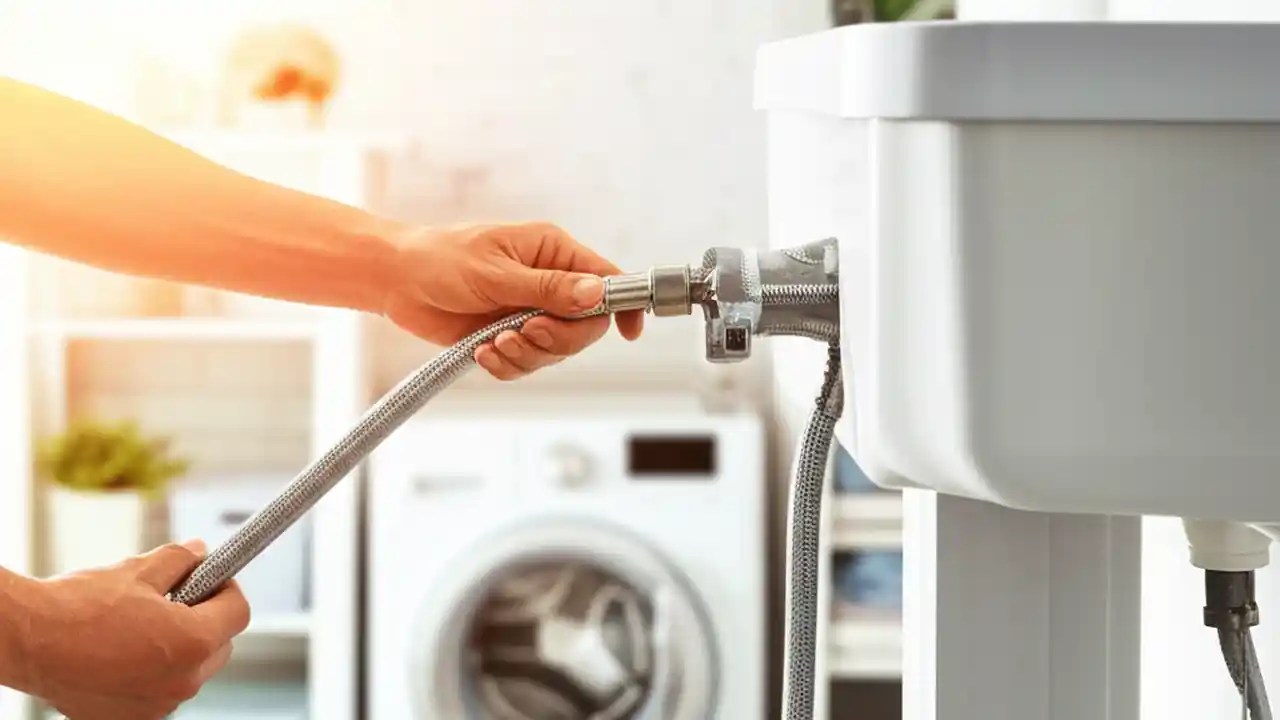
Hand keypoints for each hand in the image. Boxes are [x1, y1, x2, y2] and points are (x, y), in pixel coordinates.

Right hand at [9, 541, 249, 719]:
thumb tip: (202, 552)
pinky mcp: (132, 719)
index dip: (226, 589)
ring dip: (180, 648)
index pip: (239, 612)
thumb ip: (181, 561)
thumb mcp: (139, 570)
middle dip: (206, 619)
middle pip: (220, 645)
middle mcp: (183, 681)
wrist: (26, 642)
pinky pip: (161, 691)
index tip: (210, 578)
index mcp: (193, 642)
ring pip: (191, 671)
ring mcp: (158, 706)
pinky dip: (154, 672)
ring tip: (144, 627)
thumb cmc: (79, 607)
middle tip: (178, 599)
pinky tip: (124, 652)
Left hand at [382, 222, 644, 379]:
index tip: (628, 331)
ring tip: (495, 342)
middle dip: (558, 338)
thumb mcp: (495, 272)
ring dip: (527, 355)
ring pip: (557, 350)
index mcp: (552, 252)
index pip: (605, 279)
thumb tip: (595, 294)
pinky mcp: (510, 336)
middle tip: (526, 333)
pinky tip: (483, 351)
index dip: (622, 305)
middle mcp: (549, 283)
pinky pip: (528, 364)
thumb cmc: (439, 259)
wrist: (397, 281)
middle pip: (586, 325)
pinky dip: (508, 365)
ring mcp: (530, 312)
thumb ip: (547, 288)